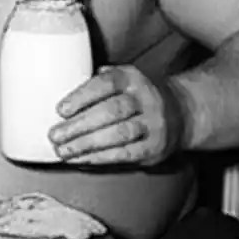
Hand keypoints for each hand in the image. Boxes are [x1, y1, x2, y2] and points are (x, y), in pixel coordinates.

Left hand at [49, 65, 187, 166]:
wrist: (183, 113)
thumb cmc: (140, 98)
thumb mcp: (126, 80)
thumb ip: (100, 83)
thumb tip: (67, 91)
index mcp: (134, 78)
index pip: (107, 83)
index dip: (82, 96)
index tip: (60, 110)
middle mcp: (147, 98)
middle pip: (110, 111)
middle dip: (79, 126)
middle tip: (55, 136)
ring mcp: (154, 124)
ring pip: (118, 134)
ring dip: (87, 145)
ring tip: (64, 152)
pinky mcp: (155, 147)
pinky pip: (126, 154)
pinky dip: (101, 158)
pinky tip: (82, 160)